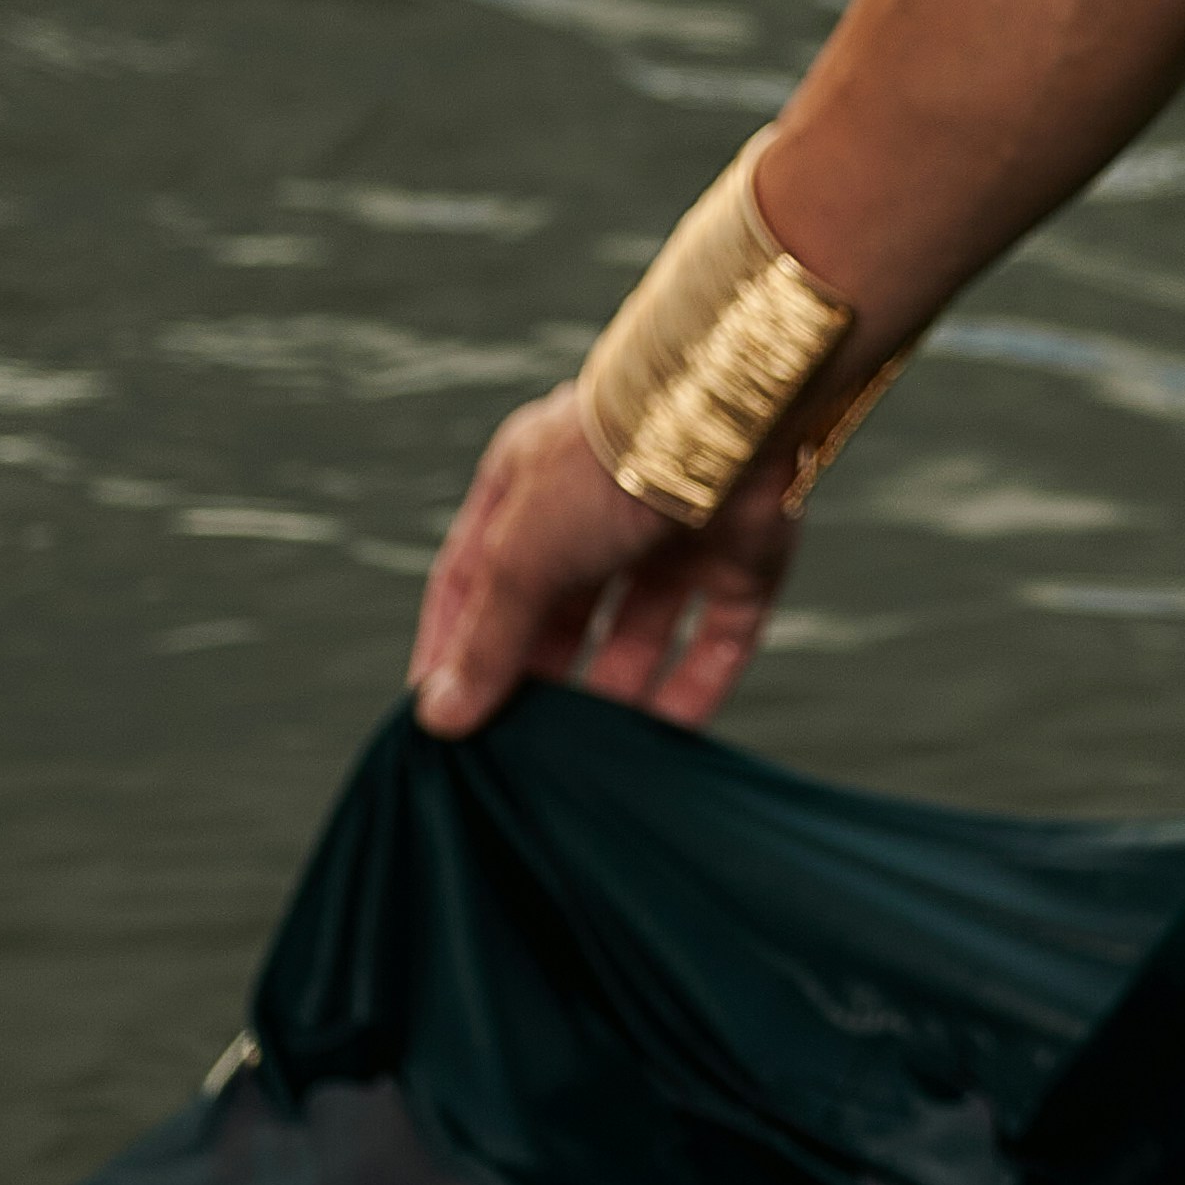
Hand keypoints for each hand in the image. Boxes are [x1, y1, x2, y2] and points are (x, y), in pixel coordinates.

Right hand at [407, 380, 804, 742]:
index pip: (478, 576)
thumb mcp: (522, 554)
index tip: (441, 715)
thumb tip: (440, 717)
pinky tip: (659, 748)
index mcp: (533, 483)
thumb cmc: (603, 468)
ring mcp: (678, 538)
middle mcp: (604, 511)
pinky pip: (714, 644)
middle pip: (561, 613)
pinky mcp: (744, 565)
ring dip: (612, 696)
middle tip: (514, 752)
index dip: (459, 644)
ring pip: (638, 635)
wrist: (729, 419)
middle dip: (539, 679)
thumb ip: (488, 638)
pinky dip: (690, 694)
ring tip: (581, 765)